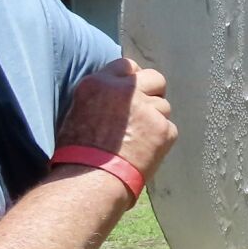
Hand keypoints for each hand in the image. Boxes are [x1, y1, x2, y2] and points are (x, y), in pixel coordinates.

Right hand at [57, 58, 177, 182]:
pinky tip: (145, 152)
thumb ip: (103, 97)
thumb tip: (118, 94)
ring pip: (164, 106)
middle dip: (153, 93)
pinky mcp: (164, 129)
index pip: (128, 67)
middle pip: (155, 78)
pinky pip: (170, 129)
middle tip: (145, 113)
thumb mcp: (79, 112)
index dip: (133, 81)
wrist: (90, 181)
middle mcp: (125, 91)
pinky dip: (162, 140)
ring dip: (156, 120)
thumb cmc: (77, 154)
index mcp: (99, 83)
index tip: (133, 94)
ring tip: (139, 140)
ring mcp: (147, 109)